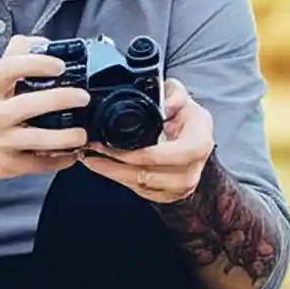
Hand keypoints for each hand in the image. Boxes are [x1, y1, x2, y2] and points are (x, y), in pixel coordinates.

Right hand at [0, 35, 91, 180]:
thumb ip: (16, 56)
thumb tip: (44, 41)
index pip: (9, 69)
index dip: (36, 64)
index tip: (60, 66)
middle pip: (28, 105)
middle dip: (60, 99)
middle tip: (83, 97)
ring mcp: (1, 141)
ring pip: (38, 140)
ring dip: (66, 137)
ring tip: (82, 134)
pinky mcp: (10, 165)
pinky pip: (41, 164)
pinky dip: (62, 160)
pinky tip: (73, 153)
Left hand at [80, 78, 214, 202]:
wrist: (195, 139)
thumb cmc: (186, 117)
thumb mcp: (181, 98)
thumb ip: (173, 94)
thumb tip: (165, 102)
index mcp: (198, 144)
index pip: (165, 155)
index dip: (135, 154)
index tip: (109, 144)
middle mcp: (192, 168)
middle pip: (148, 174)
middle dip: (115, 165)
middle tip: (91, 151)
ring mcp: (181, 185)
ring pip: (140, 185)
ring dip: (112, 173)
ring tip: (90, 158)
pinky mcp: (168, 194)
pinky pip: (140, 191)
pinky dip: (119, 179)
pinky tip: (104, 167)